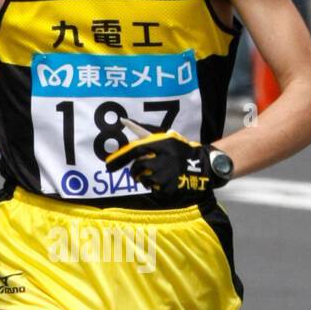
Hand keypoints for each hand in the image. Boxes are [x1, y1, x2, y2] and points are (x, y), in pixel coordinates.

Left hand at [105, 126, 230, 196]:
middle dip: (134, 171)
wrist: (202, 166)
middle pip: (137, 168)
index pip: (135, 151)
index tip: (108, 166)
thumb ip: (143, 132)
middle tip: (135, 173)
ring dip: (144, 179)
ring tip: (155, 175)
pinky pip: (154, 189)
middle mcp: (164, 158)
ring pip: (143, 179)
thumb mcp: (164, 137)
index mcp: (161, 144)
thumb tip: (123, 120)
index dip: (120, 159)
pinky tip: (164, 181)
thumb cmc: (178, 149)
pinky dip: (155, 186)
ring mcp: (167, 174)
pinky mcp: (170, 188)